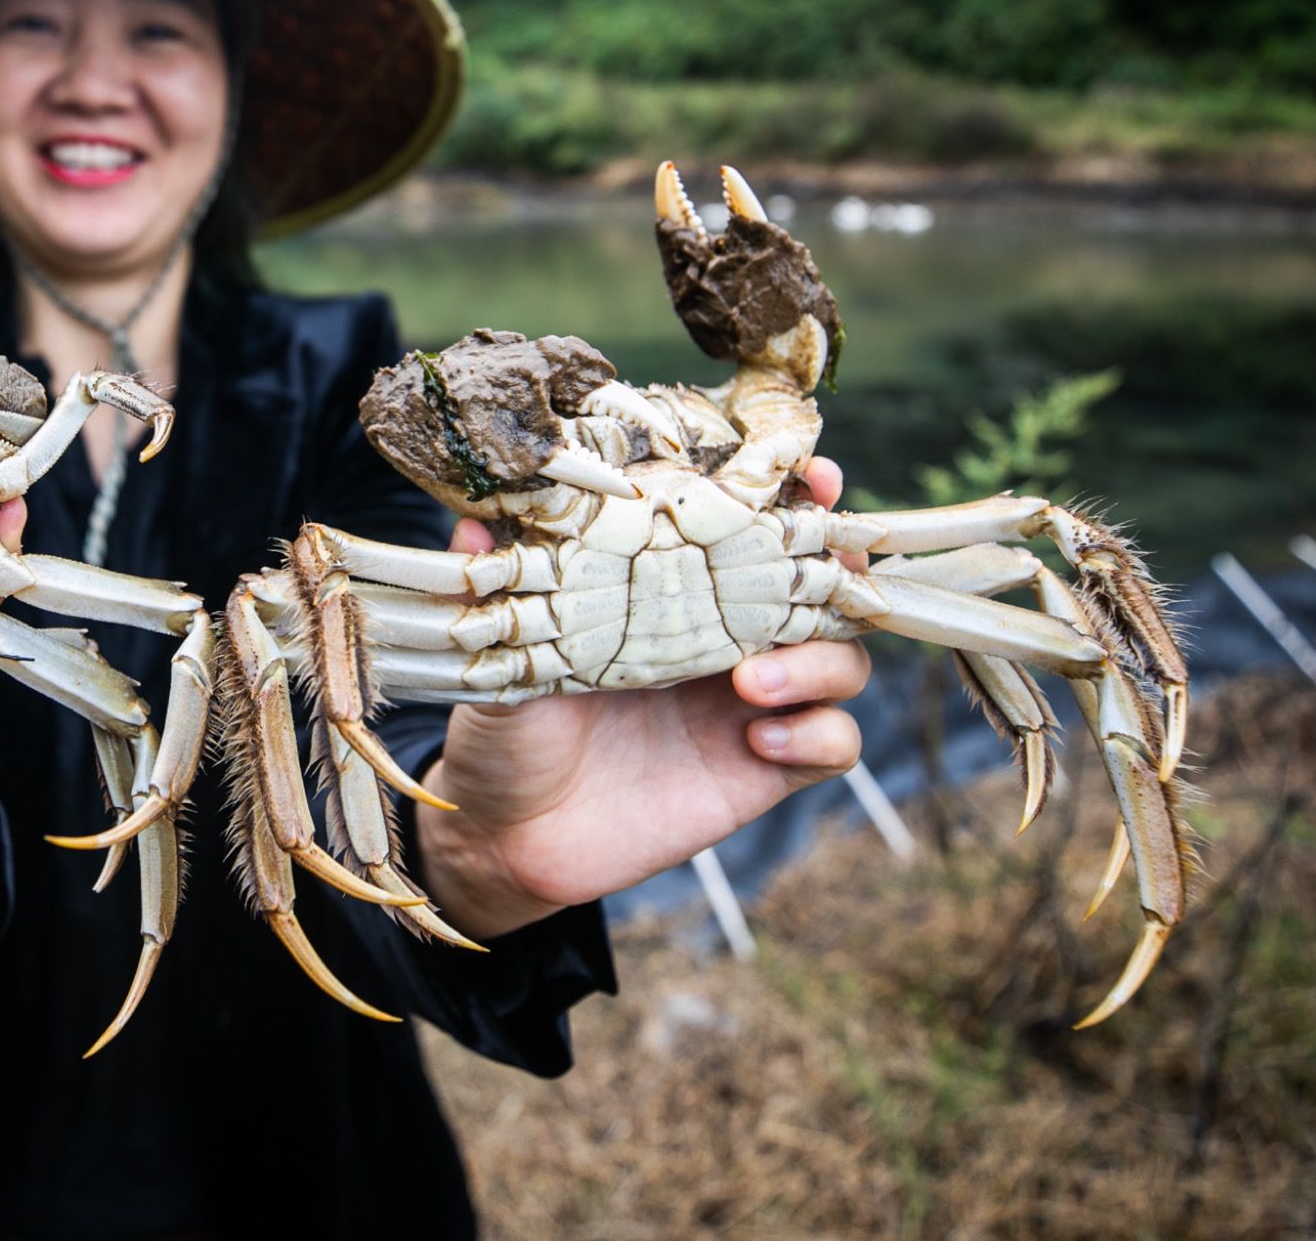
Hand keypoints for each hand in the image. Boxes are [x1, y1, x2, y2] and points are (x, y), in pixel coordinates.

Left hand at [413, 457, 872, 940]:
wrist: (505, 836)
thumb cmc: (505, 731)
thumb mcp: (499, 656)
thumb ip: (497, 591)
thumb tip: (473, 524)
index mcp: (668, 593)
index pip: (751, 529)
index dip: (793, 497)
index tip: (811, 478)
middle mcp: (721, 638)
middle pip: (821, 585)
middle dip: (839, 564)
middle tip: (827, 561)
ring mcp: (749, 703)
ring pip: (842, 661)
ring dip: (819, 661)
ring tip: (750, 681)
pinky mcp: (762, 770)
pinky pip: (834, 744)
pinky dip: (817, 734)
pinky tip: (756, 741)